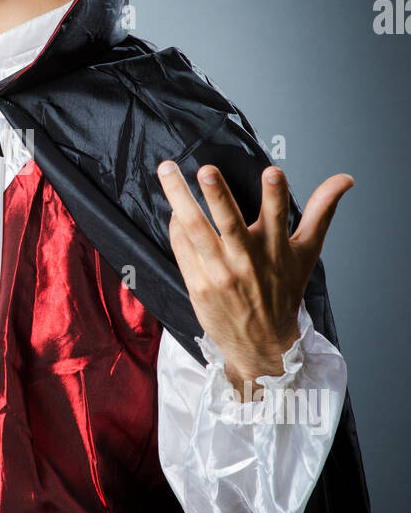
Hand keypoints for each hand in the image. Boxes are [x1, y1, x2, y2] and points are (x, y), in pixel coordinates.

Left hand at [156, 160, 353, 390]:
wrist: (262, 342)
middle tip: (207, 170)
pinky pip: (182, 249)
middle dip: (219, 195)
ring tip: (167, 171)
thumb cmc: (284, 291)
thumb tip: (345, 179)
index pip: (277, 216)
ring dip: (180, 199)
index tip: (273, 172)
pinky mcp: (198, 285)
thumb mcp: (307, 252)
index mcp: (275, 249)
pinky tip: (172, 206)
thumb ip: (322, 211)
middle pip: (229, 223)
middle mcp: (247, 261)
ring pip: (196, 230)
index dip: (276, 194)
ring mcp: (219, 273)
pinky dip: (175, 226)